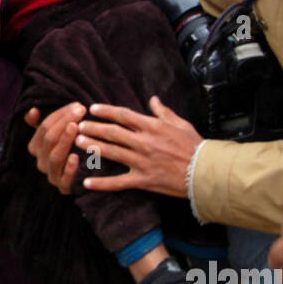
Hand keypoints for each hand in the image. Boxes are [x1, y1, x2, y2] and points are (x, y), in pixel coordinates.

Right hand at [25, 102, 86, 194]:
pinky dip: (69, 168)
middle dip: (65, 122)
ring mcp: (52, 176)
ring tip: (76, 127)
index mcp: (35, 147)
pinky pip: (65, 179)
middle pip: (49, 139)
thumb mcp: (53, 134)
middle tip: (81, 110)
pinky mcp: (64, 188)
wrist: (80, 177)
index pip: (44, 127)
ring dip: (65, 140)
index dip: (60, 114)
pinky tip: (76, 156)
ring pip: (55, 156)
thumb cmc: (67, 149)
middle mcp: (40, 162)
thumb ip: (41, 122)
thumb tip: (33, 110)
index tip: (77, 105)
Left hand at [77, 95, 201, 197]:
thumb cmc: (195, 147)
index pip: (124, 115)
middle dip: (94, 128)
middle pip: (113, 132)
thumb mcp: (181, 124)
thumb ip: (163, 112)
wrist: (205, 172)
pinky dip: (102, 184)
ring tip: (77, 142)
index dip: (106, 111)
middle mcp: (144, 142)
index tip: (93, 109)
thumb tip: (152, 100)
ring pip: (112, 153)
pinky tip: (87, 182)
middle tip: (78, 125)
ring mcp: (142, 161)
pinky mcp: (143, 179)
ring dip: (93, 147)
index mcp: (153, 127)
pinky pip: (118, 182)